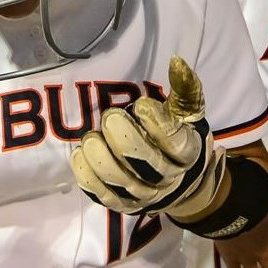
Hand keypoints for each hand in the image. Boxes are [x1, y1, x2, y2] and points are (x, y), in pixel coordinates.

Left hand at [72, 56, 223, 217]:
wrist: (180, 183)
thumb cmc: (179, 137)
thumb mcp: (188, 113)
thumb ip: (185, 88)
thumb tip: (176, 61)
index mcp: (188, 152)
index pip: (174, 141)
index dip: (156, 122)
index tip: (140, 105)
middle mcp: (168, 178)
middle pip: (144, 162)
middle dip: (123, 138)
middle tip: (110, 117)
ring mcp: (145, 195)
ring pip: (120, 180)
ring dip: (100, 157)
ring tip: (91, 137)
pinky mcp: (124, 205)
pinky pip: (102, 195)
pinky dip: (87, 176)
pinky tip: (80, 155)